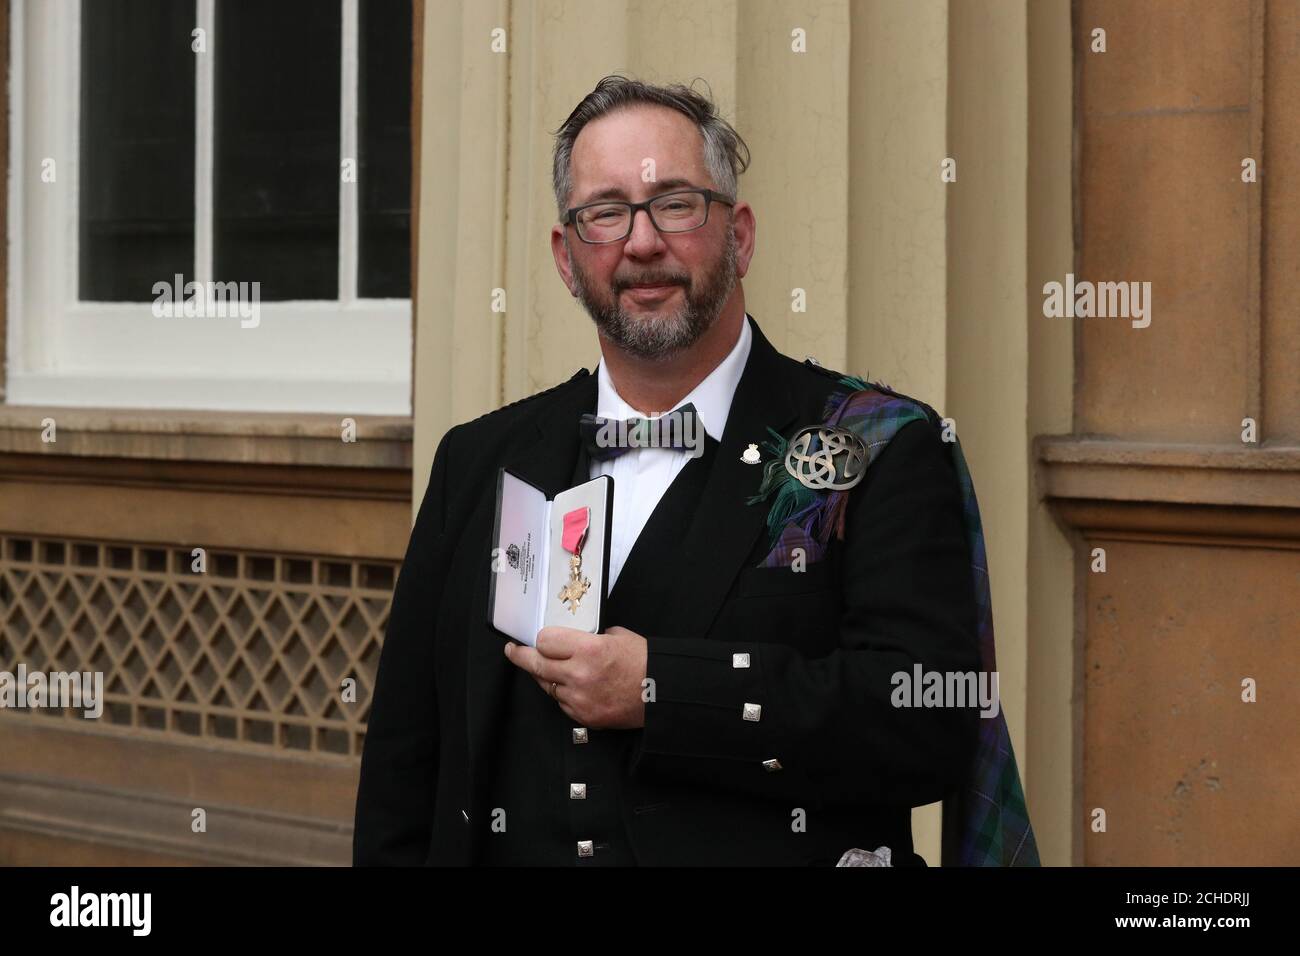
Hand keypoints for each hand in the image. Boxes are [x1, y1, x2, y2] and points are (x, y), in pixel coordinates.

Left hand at [503, 625, 647, 728]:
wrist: (662, 694)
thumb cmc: (644, 663)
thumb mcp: (616, 636)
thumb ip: (589, 637)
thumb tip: (570, 639)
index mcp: (589, 649)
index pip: (545, 641)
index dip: (541, 639)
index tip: (537, 639)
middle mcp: (579, 674)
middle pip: (536, 664)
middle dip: (521, 656)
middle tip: (513, 651)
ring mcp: (580, 698)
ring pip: (547, 685)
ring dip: (546, 676)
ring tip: (551, 668)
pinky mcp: (584, 716)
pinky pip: (562, 703)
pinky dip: (564, 694)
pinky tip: (574, 687)